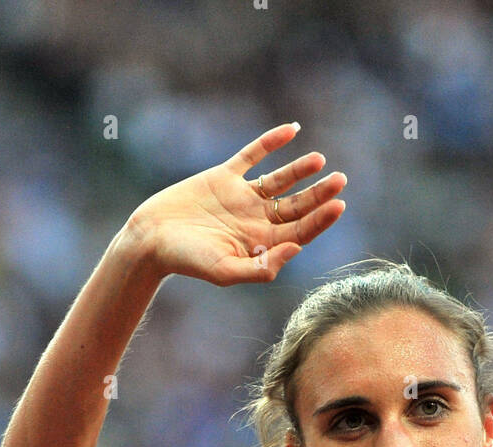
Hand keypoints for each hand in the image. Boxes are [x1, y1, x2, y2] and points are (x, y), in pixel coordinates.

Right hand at [124, 123, 346, 284]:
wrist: (151, 238)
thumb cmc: (187, 261)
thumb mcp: (226, 271)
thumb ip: (261, 267)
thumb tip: (295, 249)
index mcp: (262, 245)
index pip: (300, 232)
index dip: (320, 220)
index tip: (338, 205)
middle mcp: (257, 221)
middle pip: (296, 206)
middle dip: (318, 195)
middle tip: (340, 181)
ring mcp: (242, 198)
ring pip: (279, 181)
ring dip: (300, 170)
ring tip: (321, 161)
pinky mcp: (224, 177)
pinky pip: (252, 155)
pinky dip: (271, 142)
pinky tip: (292, 130)